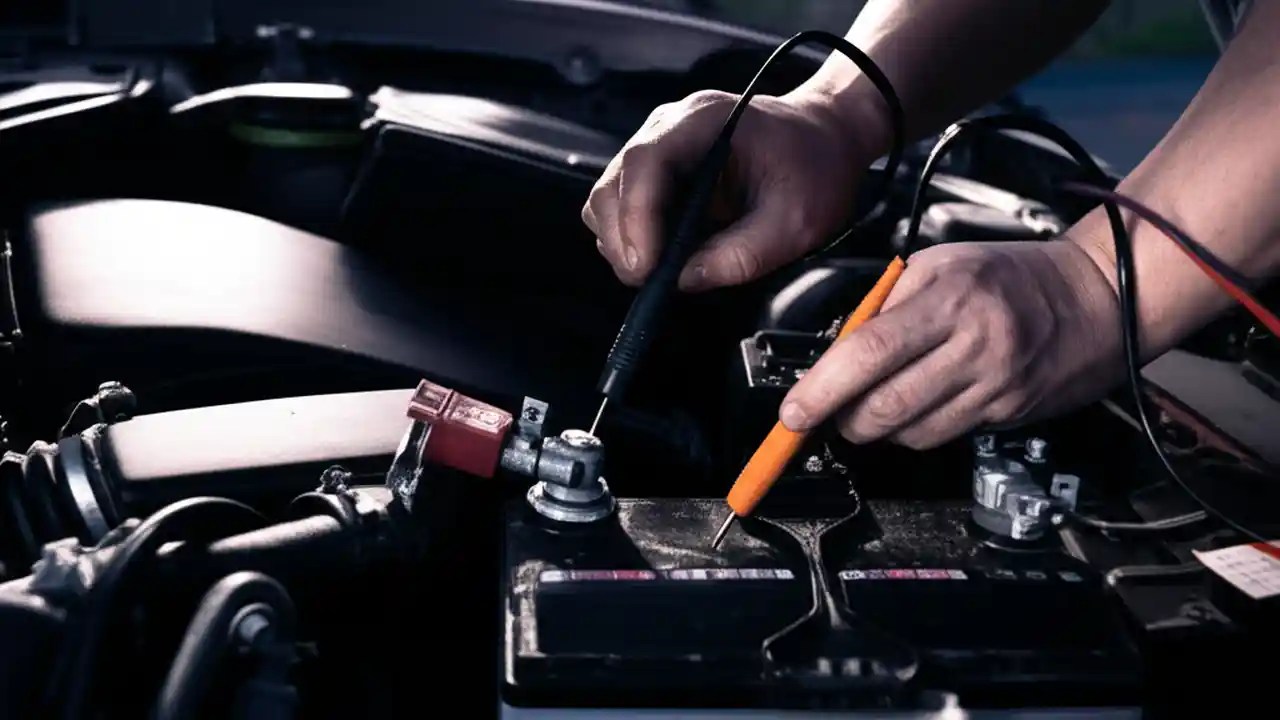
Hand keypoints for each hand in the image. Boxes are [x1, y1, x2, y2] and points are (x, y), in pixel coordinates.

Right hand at [582, 89, 883, 290]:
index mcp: (705, 121)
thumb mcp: (797, 221)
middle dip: (623, 240)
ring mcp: (659, 147)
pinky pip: (624, 207)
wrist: (827, 139)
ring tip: (659, 272)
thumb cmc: (817, 169)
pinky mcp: (659, 173)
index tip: (645, 268)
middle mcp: (670, 127)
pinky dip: (633, 238)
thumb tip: (683, 281)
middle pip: (613, 184)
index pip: (645, 164)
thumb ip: (742, 254)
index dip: (636, 219)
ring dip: (623, 241)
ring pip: (608, 198)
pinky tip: (665, 256)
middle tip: (651, 282)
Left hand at [779, 240, 1123, 448]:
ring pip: (911, 432)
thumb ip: (886, 304)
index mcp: (950, 297)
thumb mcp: (941, 265)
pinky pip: (942, 437)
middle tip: (823, 414)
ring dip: (876, 429)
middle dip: (842, 420)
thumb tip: (834, 351)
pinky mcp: (1008, 413)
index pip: (870, 351)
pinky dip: (914, 432)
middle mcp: (975, 344)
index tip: (793, 412)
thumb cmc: (1010, 275)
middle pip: (885, 405)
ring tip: (870, 406)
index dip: (823, 389)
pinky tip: (915, 408)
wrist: (1098, 296)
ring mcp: (995, 384)